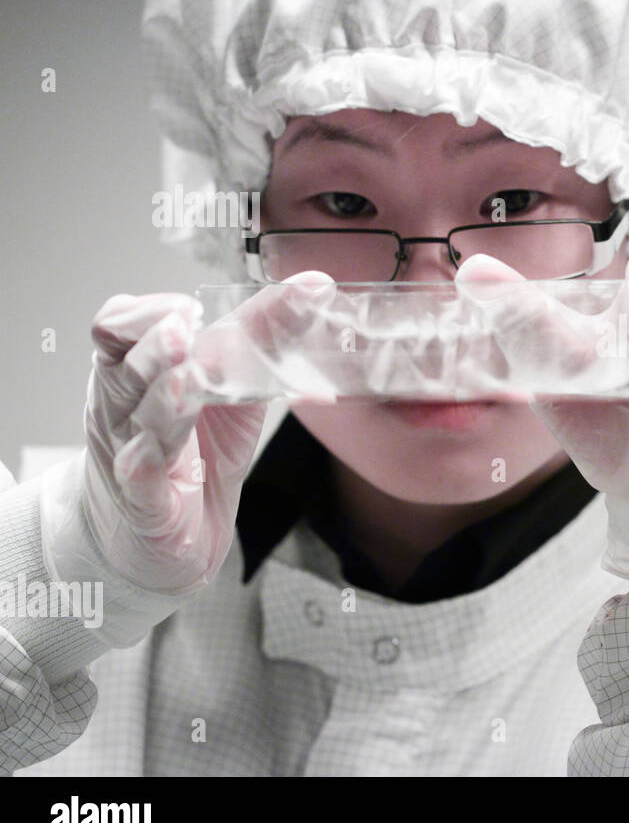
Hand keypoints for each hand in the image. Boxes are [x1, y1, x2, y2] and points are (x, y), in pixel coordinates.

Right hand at [82, 271, 333, 591]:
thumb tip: (314, 287)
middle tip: (185, 330)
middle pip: (124, 364)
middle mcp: (125, 405)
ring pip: (137, 418)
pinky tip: (146, 456)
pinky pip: (138, 480)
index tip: (192, 305)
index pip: (121, 324)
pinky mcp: (146, 503)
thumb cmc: (194, 451)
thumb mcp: (231, 387)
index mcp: (140, 369)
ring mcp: (130, 452)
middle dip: (155, 346)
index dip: (149, 310)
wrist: (163, 535)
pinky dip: (143, 466)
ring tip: (186, 381)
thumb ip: (262, 337)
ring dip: (162, 397)